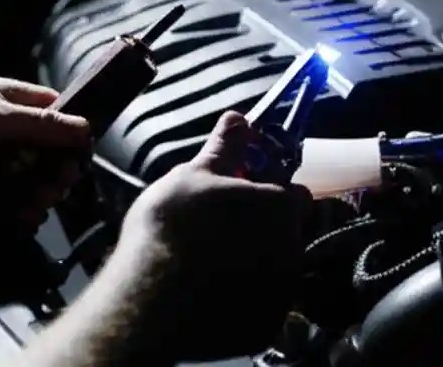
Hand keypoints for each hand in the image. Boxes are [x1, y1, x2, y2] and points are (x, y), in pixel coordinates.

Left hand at [0, 76, 90, 229]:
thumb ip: (42, 125)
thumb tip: (86, 128)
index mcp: (4, 98)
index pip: (51, 108)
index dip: (70, 127)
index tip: (83, 150)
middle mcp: (1, 129)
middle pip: (47, 149)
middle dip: (56, 168)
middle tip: (58, 184)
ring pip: (33, 179)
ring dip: (40, 193)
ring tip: (36, 204)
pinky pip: (14, 202)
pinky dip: (22, 212)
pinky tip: (23, 218)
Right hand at [111, 112, 313, 360]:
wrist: (149, 304)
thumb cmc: (170, 227)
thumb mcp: (191, 176)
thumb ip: (224, 148)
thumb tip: (240, 116)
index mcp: (279, 207)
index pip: (293, 194)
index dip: (268, 193)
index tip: (239, 197)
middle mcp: (292, 251)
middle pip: (285, 234)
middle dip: (259, 230)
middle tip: (217, 231)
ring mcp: (281, 294)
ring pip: (273, 270)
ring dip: (252, 264)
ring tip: (208, 265)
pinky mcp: (267, 327)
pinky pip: (259, 306)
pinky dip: (242, 299)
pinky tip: (210, 295)